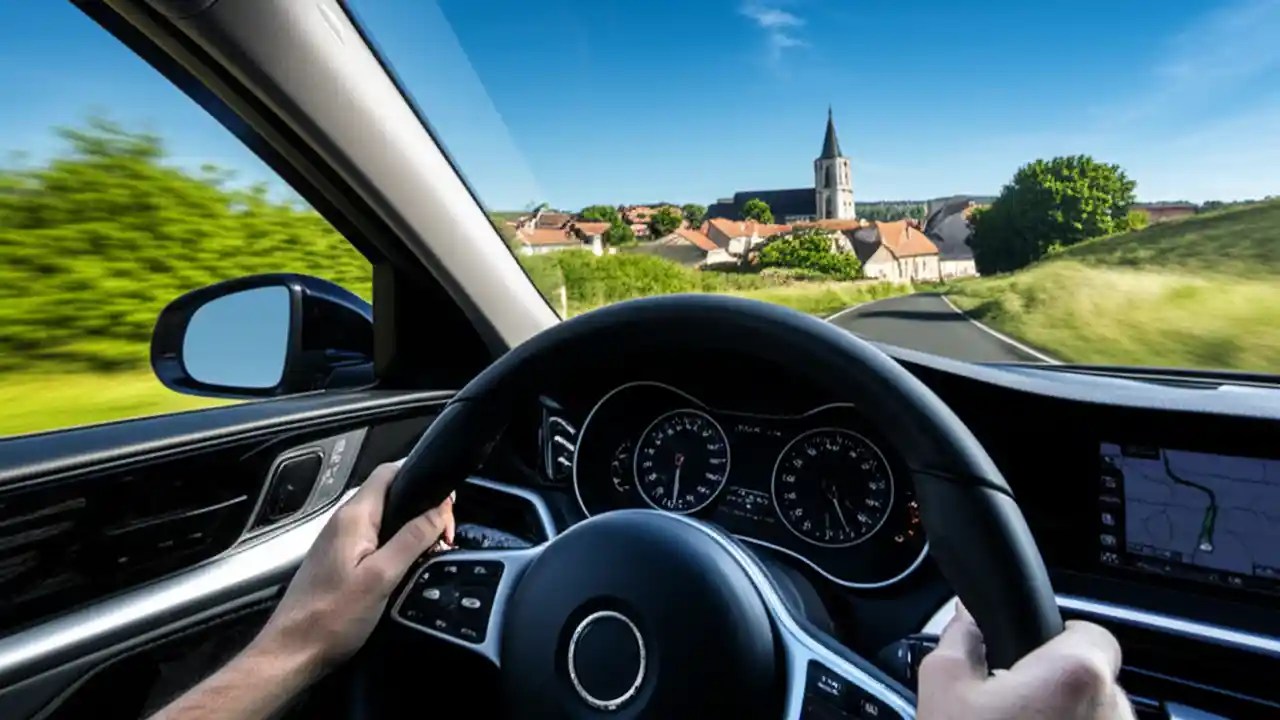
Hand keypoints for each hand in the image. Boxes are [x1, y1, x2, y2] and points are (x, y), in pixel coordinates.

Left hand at [252, 461, 456, 672]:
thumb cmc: (331, 618)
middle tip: (443, 538)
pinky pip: (374, 540)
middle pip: (391, 495)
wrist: (293, 652)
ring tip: (430, 553)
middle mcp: (344, 522)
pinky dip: (395, 547)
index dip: (422, 479)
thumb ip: (412, 539)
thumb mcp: (381, 577)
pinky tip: (406, 568)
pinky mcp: (339, 561)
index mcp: (354, 517)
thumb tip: (439, 509)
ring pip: (385, 519)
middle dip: (422, 509)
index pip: (389, 472)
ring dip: (411, 530)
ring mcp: (340, 541)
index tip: (445, 509)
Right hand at [917, 602, 1134, 719]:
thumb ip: (960, 639)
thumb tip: (967, 618)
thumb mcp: (943, 686)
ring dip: (1067, 717)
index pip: (1092, 633)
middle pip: (1093, 678)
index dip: (1059, 640)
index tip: (1031, 657)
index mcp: (1075, 675)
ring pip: (1096, 716)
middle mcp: (1114, 711)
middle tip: (1014, 704)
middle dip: (1058, 685)